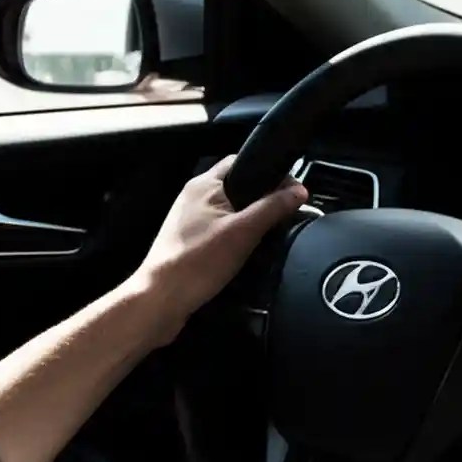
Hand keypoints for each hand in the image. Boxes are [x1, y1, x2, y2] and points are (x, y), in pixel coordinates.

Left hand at [131, 156, 307, 341]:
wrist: (161, 299)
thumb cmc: (198, 261)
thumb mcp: (243, 232)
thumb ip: (272, 208)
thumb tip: (300, 191)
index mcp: (204, 184)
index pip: (242, 162)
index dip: (270, 171)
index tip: (292, 190)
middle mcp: (193, 196)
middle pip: (237, 187)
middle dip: (262, 199)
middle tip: (285, 213)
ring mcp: (188, 219)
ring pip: (229, 210)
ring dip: (249, 220)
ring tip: (269, 233)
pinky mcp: (188, 241)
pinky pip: (219, 229)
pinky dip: (235, 236)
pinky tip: (246, 251)